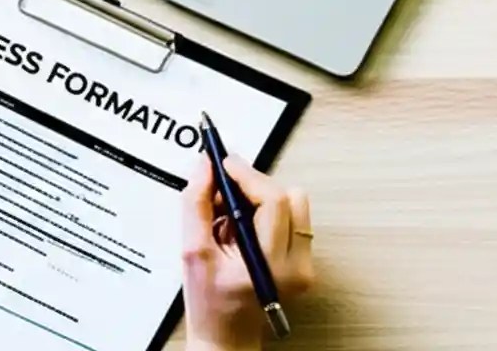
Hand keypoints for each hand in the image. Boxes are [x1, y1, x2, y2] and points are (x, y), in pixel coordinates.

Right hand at [181, 156, 314, 350]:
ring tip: (232, 218)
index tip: (224, 162)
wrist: (225, 335)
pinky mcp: (304, 260)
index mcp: (271, 265)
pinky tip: (243, 230)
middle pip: (286, 197)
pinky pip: (293, 217)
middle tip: (221, 194)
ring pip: (294, 203)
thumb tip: (204, 168)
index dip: (247, 174)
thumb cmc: (210, 305)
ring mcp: (304, 263)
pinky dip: (267, 213)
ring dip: (261, 199)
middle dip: (250, 186)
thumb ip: (196, 205)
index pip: (273, 201)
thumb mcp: (192, 252)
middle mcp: (296, 264)